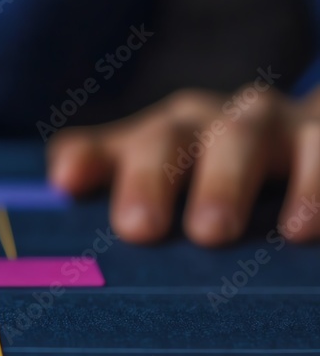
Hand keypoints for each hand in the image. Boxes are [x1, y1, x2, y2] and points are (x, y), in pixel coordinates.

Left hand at [47, 78, 319, 245]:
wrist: (315, 141)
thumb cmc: (221, 171)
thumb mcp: (167, 173)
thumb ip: (110, 170)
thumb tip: (61, 177)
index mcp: (169, 134)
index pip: (120, 144)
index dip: (91, 159)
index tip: (65, 183)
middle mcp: (214, 122)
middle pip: (172, 138)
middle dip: (152, 179)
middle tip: (139, 230)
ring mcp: (274, 127)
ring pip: (243, 135)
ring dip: (224, 180)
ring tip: (211, 233)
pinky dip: (312, 188)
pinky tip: (300, 230)